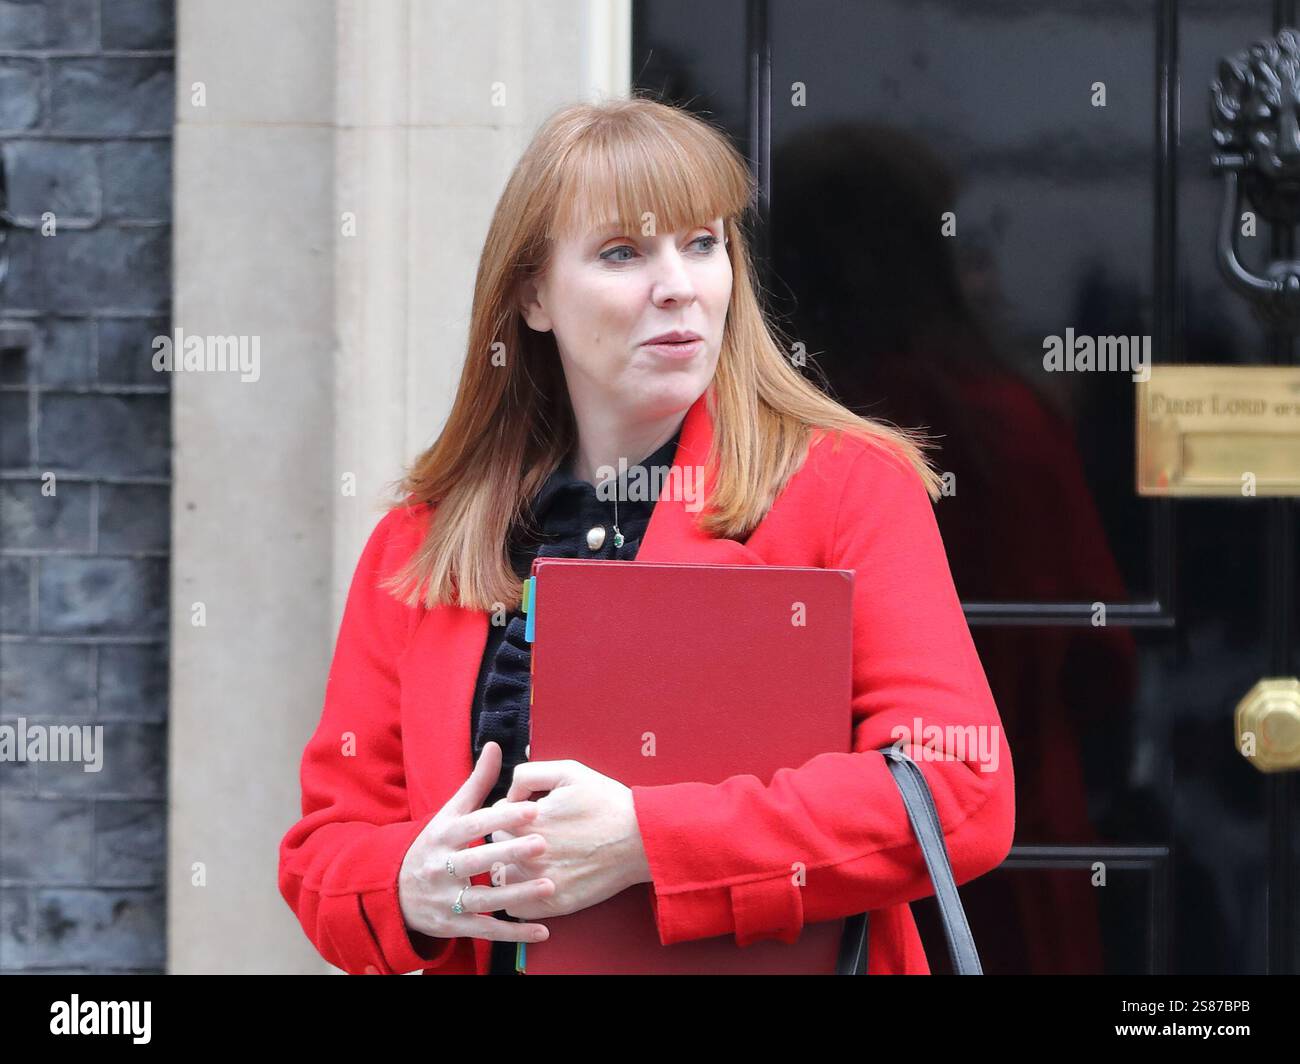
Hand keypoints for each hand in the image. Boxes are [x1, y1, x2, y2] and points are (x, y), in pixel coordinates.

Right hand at [397, 742, 555, 944]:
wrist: (393, 891)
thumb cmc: (433, 845)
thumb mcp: (449, 813)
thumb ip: (477, 783)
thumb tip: (496, 746)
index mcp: (443, 836)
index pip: (475, 824)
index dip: (503, 816)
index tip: (533, 808)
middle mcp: (442, 867)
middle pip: (477, 860)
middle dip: (510, 852)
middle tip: (543, 844)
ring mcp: (446, 899)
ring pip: (484, 899)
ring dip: (517, 895)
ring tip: (549, 886)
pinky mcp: (453, 926)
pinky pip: (486, 931)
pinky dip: (514, 932)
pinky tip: (542, 930)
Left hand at [487, 759, 651, 920]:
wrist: (641, 838)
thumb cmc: (607, 802)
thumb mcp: (569, 771)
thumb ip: (529, 774)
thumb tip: (509, 793)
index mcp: (527, 822)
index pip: (495, 818)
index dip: (510, 813)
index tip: (528, 814)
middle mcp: (528, 855)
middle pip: (496, 847)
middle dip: (509, 838)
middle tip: (533, 834)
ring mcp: (540, 883)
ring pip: (503, 877)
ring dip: (511, 867)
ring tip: (532, 858)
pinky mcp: (554, 904)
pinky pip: (516, 905)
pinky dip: (520, 894)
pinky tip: (535, 881)